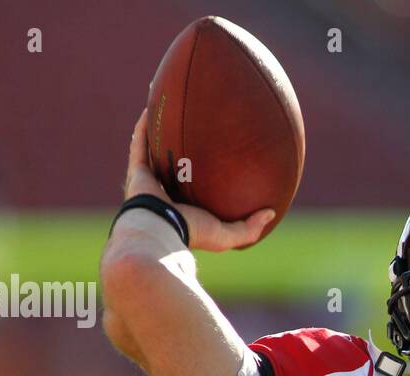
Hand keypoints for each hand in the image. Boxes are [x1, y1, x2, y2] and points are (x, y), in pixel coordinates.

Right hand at [122, 108, 274, 252]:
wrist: (160, 231)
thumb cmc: (192, 232)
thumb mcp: (227, 234)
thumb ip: (249, 227)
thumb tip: (271, 213)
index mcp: (183, 208)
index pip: (193, 189)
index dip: (201, 177)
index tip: (215, 160)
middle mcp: (164, 194)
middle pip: (174, 166)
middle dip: (181, 150)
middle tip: (193, 130)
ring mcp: (149, 182)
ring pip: (154, 152)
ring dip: (159, 133)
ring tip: (168, 111)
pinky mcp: (137, 172)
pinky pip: (140, 145)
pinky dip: (144, 127)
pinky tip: (152, 107)